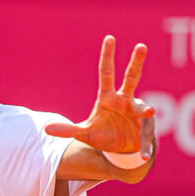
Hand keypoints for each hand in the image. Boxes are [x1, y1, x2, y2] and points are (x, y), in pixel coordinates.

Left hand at [44, 36, 155, 160]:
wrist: (121, 151)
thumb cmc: (103, 135)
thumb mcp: (85, 133)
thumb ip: (68, 130)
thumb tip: (46, 129)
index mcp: (108, 97)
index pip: (107, 73)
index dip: (107, 56)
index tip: (109, 38)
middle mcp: (125, 100)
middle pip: (132, 77)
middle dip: (136, 62)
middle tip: (140, 46)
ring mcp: (137, 113)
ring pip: (143, 107)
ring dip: (145, 109)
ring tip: (149, 112)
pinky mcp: (145, 130)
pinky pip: (146, 138)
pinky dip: (144, 147)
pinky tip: (143, 157)